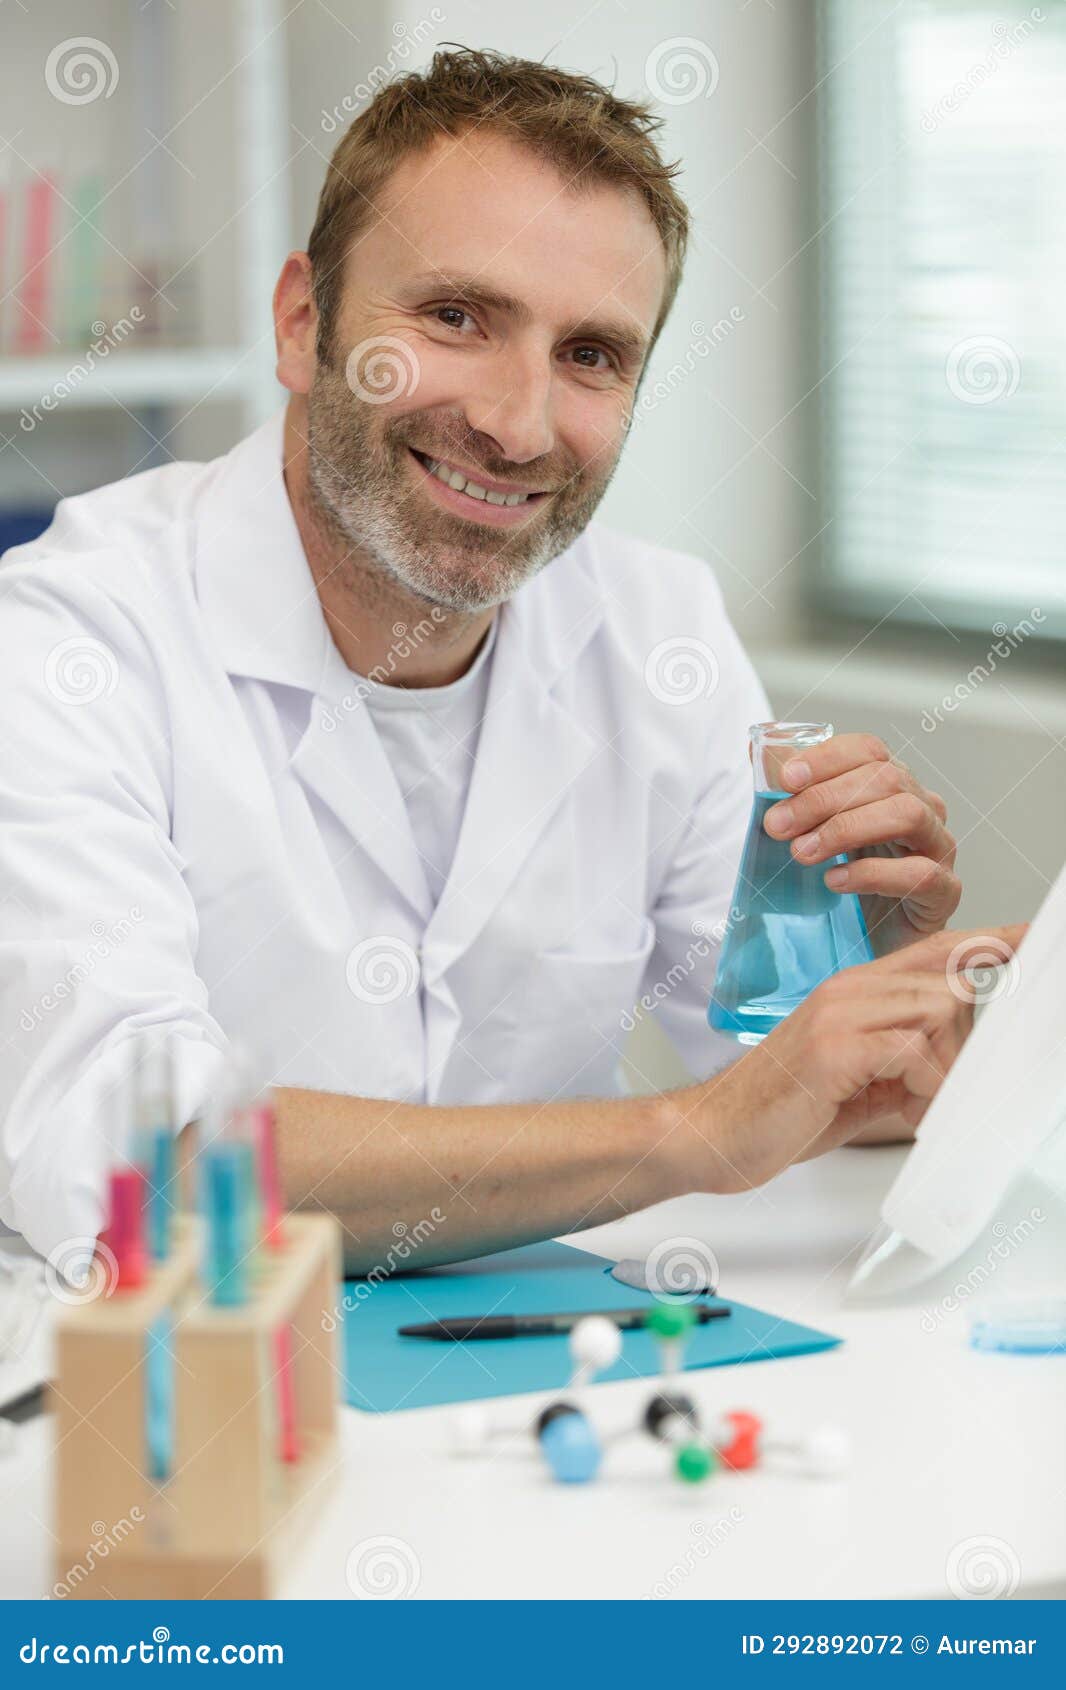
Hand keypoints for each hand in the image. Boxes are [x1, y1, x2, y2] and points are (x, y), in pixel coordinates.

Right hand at [680, 924, 1025, 1193]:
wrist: (714, 1132)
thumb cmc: (778, 1109)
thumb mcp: (857, 1080)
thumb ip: (905, 1061)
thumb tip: (954, 1068)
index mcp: (854, 991)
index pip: (934, 949)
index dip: (987, 941)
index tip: (1029, 937)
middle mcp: (848, 990)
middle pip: (949, 987)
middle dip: (961, 1047)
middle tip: (933, 1095)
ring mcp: (839, 1013)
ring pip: (938, 1012)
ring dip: (943, 1072)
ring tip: (914, 1109)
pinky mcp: (833, 1047)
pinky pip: (914, 1052)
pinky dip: (926, 1089)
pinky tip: (905, 1114)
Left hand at [761, 733, 960, 950]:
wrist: (879, 941)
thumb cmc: (850, 879)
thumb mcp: (818, 831)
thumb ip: (795, 793)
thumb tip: (759, 754)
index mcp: (895, 785)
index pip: (869, 750)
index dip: (827, 758)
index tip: (785, 779)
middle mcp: (926, 808)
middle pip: (885, 779)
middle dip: (824, 798)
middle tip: (779, 825)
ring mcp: (940, 848)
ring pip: (907, 815)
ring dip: (846, 829)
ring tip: (802, 852)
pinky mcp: (945, 892)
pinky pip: (919, 873)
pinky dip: (871, 873)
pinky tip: (834, 881)